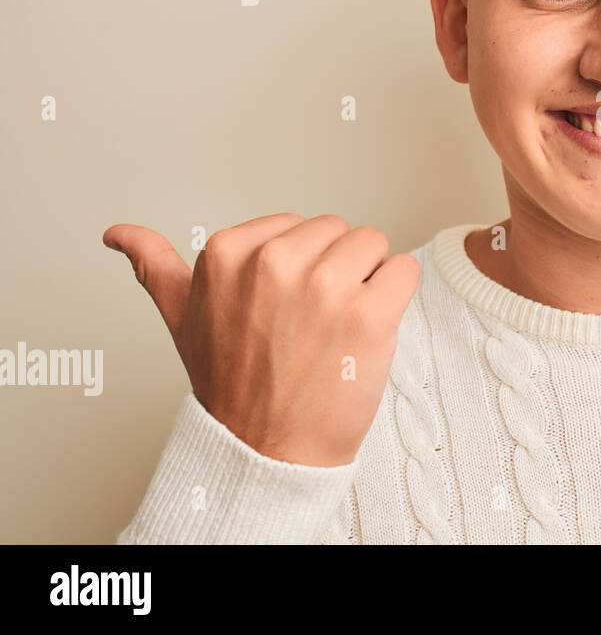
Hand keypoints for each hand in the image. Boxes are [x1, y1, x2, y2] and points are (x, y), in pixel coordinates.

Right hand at [102, 213, 420, 466]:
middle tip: (310, 324)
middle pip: (340, 231)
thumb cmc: (232, 387)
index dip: (300, 267)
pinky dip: (397, 297)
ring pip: (374, 245)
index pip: (298, 225)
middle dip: (335, 270)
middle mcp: (275, 263)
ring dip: (368, 282)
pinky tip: (368, 330)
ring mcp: (324, 287)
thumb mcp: (181, 319)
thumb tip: (119, 235)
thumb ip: (156, 267)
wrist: (267, 451)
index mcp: (228, 253)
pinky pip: (405, 270)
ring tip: (337, 327)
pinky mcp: (369, 313)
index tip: (281, 309)